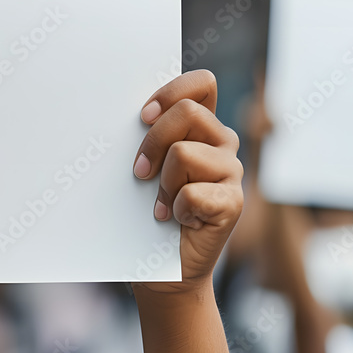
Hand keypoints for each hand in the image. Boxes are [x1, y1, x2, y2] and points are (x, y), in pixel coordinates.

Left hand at [132, 70, 243, 294]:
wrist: (160, 269)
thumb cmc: (144, 214)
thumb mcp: (142, 168)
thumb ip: (144, 138)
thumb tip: (118, 116)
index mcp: (201, 127)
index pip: (202, 83)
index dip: (173, 91)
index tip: (143, 116)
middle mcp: (222, 143)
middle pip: (187, 112)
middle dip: (153, 141)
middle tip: (139, 172)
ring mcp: (232, 172)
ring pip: (184, 153)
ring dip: (162, 183)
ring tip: (162, 205)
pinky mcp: (234, 202)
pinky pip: (192, 193)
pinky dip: (175, 209)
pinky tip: (177, 221)